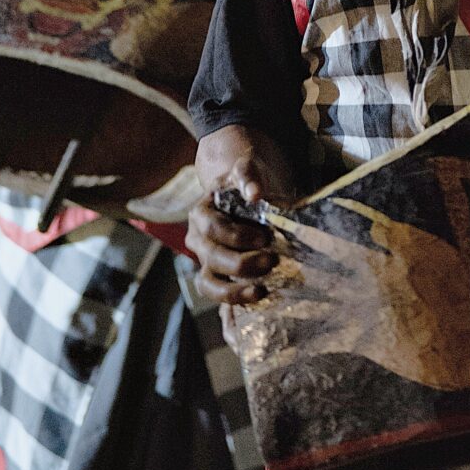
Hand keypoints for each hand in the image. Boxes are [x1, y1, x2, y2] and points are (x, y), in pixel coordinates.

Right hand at [186, 142, 293, 318]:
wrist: (247, 194)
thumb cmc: (246, 182)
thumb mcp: (247, 169)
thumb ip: (248, 176)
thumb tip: (254, 194)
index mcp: (200, 214)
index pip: (212, 229)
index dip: (237, 236)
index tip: (266, 237)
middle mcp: (197, 240)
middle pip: (211, 258)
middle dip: (241, 264)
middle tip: (272, 260)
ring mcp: (205, 261)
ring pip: (208, 284)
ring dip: (234, 291)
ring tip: (261, 290)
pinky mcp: (217, 277)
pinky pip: (219, 295)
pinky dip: (236, 300)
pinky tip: (259, 296)